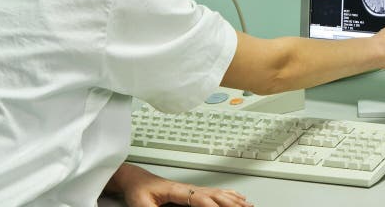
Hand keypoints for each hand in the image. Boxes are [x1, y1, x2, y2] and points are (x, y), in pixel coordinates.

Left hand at [106, 164, 252, 206]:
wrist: (136, 180)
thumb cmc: (138, 191)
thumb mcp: (140, 204)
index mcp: (177, 190)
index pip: (200, 198)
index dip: (213, 205)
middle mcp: (189, 188)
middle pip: (215, 195)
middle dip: (231, 203)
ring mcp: (192, 189)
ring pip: (219, 193)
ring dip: (234, 199)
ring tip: (248, 204)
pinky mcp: (192, 192)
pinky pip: (216, 192)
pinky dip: (230, 195)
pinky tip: (237, 197)